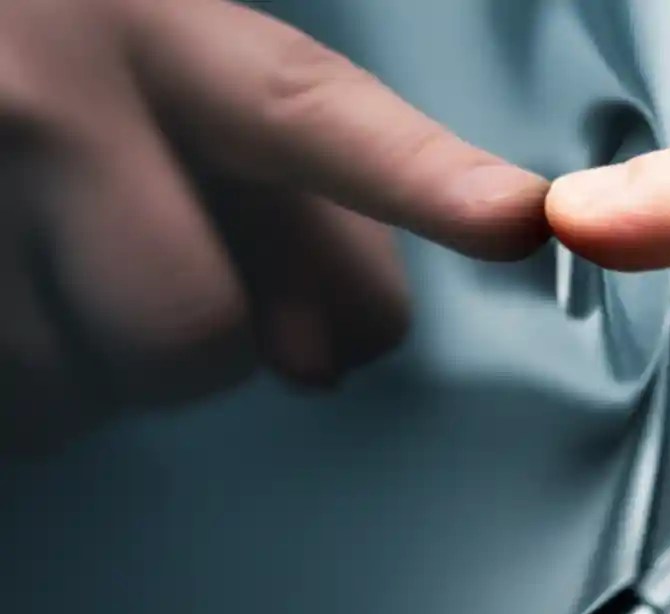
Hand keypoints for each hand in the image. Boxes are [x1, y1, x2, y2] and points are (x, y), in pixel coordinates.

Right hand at [0, 0, 548, 452]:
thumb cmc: (61, 71)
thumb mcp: (176, 90)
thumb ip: (289, 208)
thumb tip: (333, 360)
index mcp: (152, 30)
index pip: (312, 119)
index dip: (423, 180)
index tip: (516, 217)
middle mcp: (45, 95)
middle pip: (195, 328)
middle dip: (200, 349)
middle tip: (156, 284)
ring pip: (89, 389)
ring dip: (100, 373)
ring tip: (63, 281)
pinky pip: (14, 415)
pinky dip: (33, 391)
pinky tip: (24, 312)